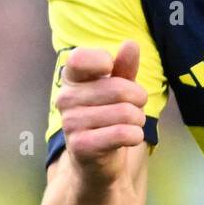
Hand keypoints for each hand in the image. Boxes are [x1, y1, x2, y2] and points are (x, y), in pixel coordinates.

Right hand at [56, 40, 147, 181]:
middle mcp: (65, 99)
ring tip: (130, 125)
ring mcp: (70, 123)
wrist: (98, 161)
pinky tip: (130, 138)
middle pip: (119, 89)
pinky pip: (122, 133)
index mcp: (71, 79)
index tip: (111, 70)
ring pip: (125, 113)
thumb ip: (124, 67)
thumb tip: (131, 43)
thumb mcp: (119, 87)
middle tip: (135, 108)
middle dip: (138, 99)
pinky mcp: (81, 146)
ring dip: (138, 120)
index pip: (80, 58)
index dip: (104, 62)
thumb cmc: (109, 116)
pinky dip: (135, 135)